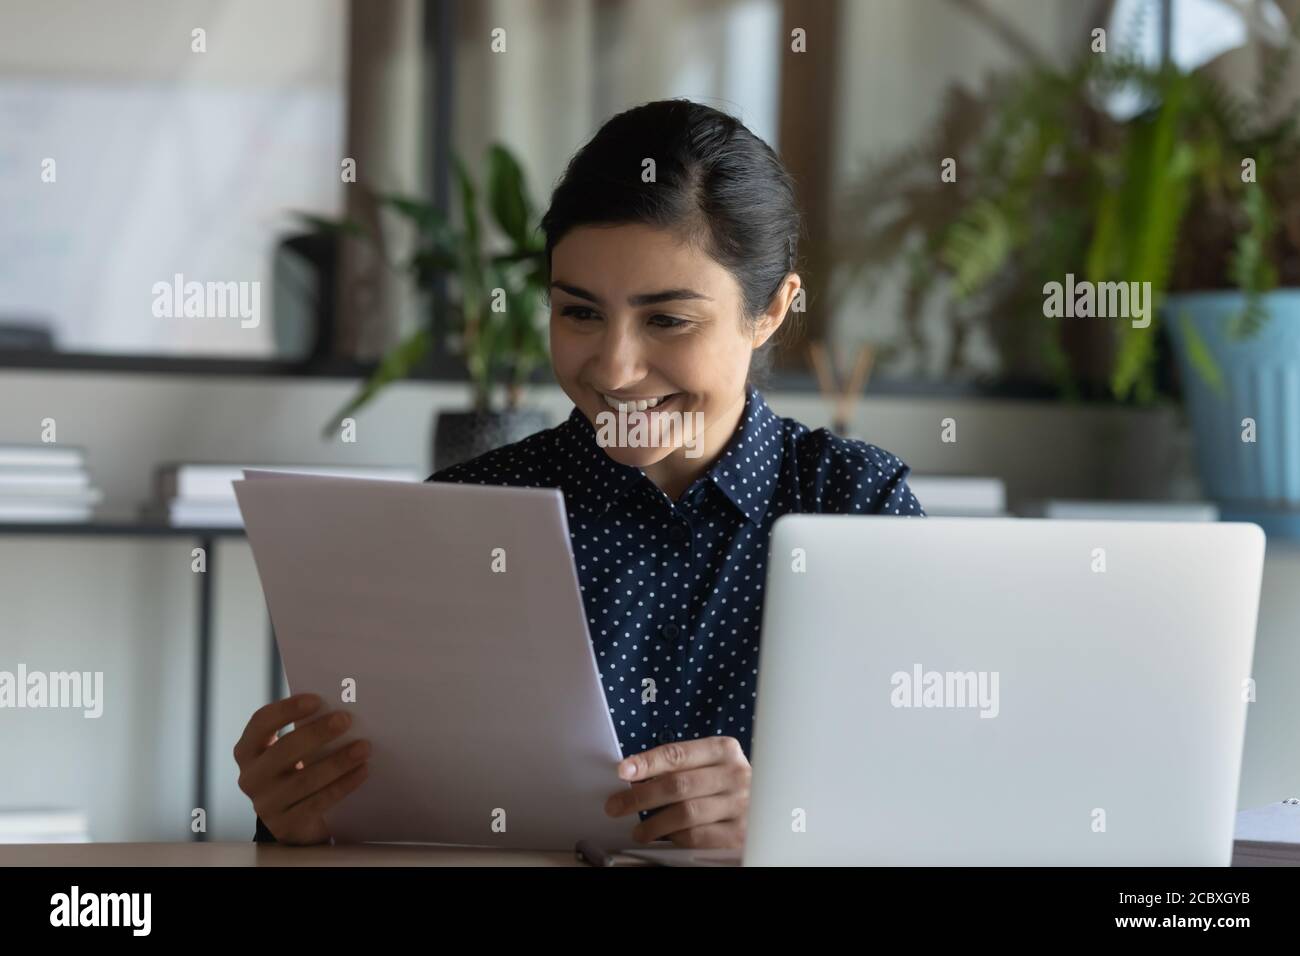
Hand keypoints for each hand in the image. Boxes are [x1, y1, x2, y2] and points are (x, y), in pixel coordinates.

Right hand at [233, 693, 370, 844]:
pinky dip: (343, 785)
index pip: (261, 723)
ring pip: (304, 780)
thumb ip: (305, 731)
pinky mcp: (285, 825)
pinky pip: (317, 803)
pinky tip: (362, 771)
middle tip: (345, 719)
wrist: (295, 820)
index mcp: (248, 750)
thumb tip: (340, 708)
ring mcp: (266, 804)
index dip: (286, 709)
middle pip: (283, 750)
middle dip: (316, 733)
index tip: (316, 699)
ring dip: (337, 761)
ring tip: (363, 747)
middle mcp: (250, 777)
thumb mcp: (292, 752)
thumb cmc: (296, 771)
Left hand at [603, 737, 750, 848]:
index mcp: (724, 750)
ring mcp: (741, 805)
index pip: (678, 754)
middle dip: (640, 796)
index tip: (622, 771)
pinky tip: (666, 837)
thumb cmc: (725, 784)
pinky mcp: (740, 834)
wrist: (768, 807)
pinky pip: (697, 837)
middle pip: (677, 785)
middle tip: (616, 806)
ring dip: (653, 824)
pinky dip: (676, 838)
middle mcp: (735, 774)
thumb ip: (680, 766)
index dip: (647, 762)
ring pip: (685, 814)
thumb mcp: (710, 765)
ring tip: (638, 830)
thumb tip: (633, 774)